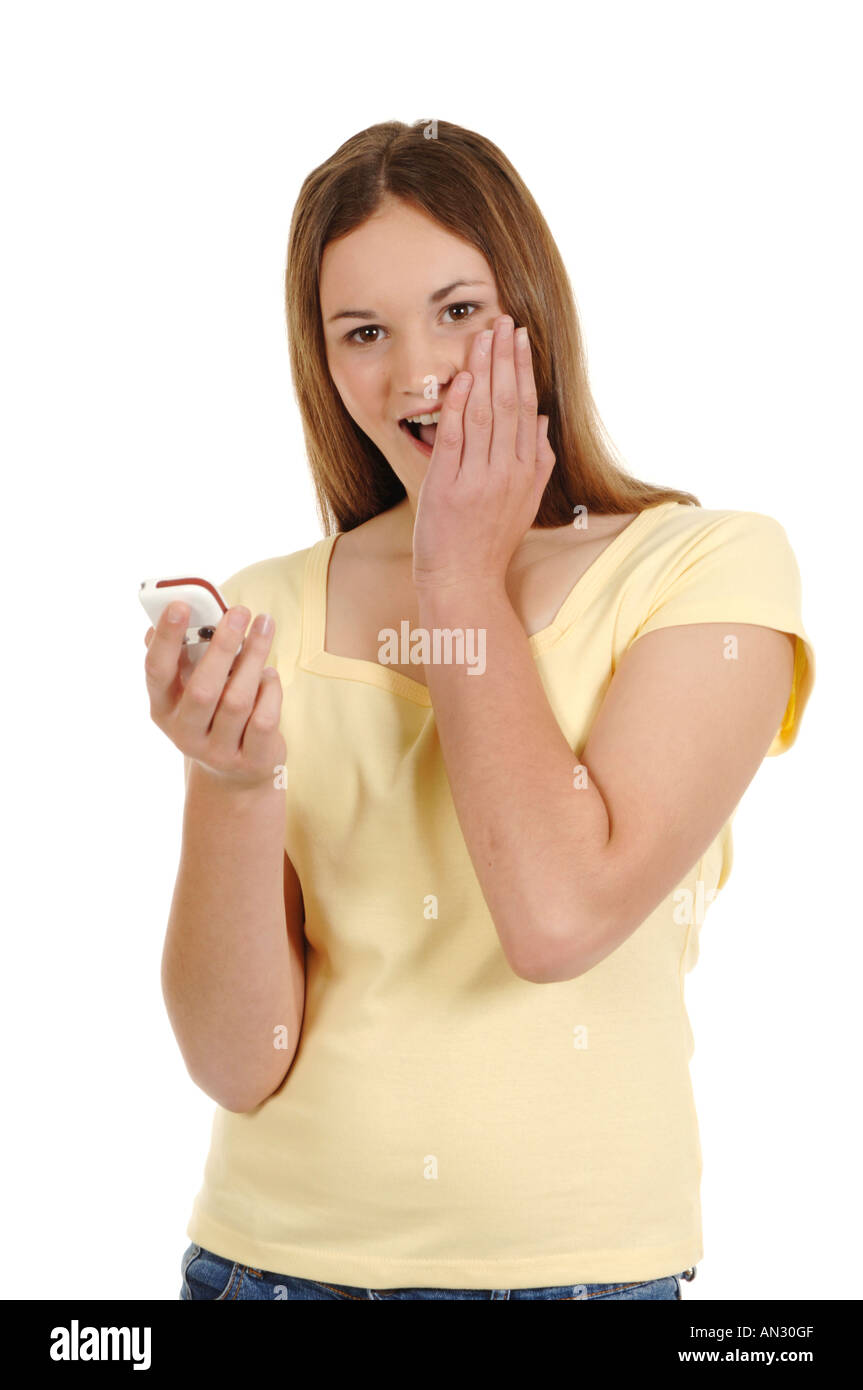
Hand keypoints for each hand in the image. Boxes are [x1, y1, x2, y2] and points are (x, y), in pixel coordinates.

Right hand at [143, 602, 285, 789]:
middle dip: (223, 646)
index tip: (179, 606)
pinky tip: (270, 674)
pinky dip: (270, 690)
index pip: (156, 671)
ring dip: (254, 658)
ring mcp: (217, 752)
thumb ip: (185, 654)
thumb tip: (178, 608)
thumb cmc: (213, 713)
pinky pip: (264, 719)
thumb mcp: (191, 688)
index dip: (166, 639)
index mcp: (163, 708)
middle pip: (202, 689)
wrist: (236, 773)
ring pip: (237, 701)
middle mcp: (185, 733)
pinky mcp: (250, 761)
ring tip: (264, 627)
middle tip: (239, 611)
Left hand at [411, 314, 555, 590]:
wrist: (464, 581)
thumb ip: (537, 460)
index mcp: (527, 471)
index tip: (519, 338)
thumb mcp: (525, 501)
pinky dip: (457, 406)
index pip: (526, 407)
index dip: (522, 369)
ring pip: (483, 413)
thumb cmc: (489, 542)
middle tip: (503, 321)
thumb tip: (540, 419)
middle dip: (505, 358)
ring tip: (483, 337)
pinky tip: (459, 379)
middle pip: (509, 402)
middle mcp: (507, 472)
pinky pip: (454, 438)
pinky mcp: (448, 488)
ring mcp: (478, 480)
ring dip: (482, 371)